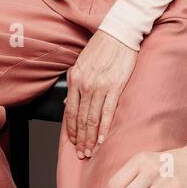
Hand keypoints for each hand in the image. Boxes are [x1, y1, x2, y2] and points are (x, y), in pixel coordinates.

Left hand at [64, 30, 136, 158]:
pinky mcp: (115, 87)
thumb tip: (68, 102)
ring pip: (92, 119)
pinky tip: (101, 139)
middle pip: (81, 118)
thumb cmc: (101, 48)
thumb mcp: (81, 64)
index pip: (70, 111)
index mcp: (75, 79)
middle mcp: (85, 84)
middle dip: (80, 139)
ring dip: (90, 138)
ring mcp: (100, 86)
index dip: (71, 129)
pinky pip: (107, 112)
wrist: (119, 34)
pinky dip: (103, 128)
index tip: (73, 142)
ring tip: (90, 151)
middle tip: (81, 153)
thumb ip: (75, 84)